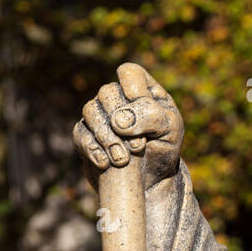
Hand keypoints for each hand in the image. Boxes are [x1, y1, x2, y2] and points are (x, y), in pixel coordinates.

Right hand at [73, 62, 183, 190]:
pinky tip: (105, 163)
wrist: (153, 177)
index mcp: (142, 88)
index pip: (129, 73)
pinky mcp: (88, 135)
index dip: (131, 88)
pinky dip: (91, 148)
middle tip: (137, 147)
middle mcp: (118, 97)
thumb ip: (149, 117)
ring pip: (90, 112)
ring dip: (106, 137)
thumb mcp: (170, 129)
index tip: (139, 110)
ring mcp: (100, 114)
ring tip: (122, 160)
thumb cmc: (166, 146)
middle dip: (119, 121)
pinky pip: (80, 134)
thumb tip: (117, 121)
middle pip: (106, 93)